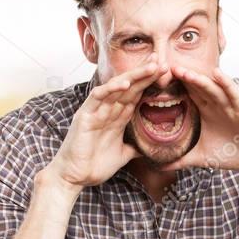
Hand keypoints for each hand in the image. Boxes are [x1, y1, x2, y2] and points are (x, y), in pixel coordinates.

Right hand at [47, 55, 162, 189]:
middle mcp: (106, 111)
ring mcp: (96, 111)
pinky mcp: (85, 116)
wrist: (74, 177)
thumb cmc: (94, 166)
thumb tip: (150, 149)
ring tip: (151, 66)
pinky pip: (98, 97)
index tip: (165, 73)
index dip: (149, 83)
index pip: (135, 95)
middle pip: (129, 87)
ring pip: (116, 88)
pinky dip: (111, 88)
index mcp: (115, 118)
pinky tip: (125, 82)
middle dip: (145, 74)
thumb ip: (134, 148)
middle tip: (162, 61)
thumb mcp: (122, 156)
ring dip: (134, 76)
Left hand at [160, 65, 238, 173]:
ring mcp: (231, 104)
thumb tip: (159, 166)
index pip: (186, 94)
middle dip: (179, 78)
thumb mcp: (203, 157)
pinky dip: (226, 83)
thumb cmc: (236, 152)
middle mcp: (217, 103)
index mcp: (206, 110)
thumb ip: (181, 159)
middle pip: (195, 86)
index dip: (170, 87)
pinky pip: (234, 93)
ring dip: (198, 79)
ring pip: (212, 88)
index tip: (151, 81)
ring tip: (182, 71)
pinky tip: (217, 74)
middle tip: (160, 68)